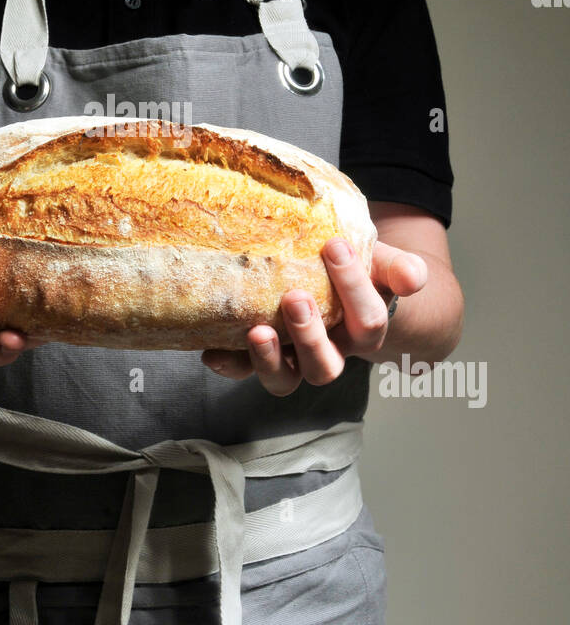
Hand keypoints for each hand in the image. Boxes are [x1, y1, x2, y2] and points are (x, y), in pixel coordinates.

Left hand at [200, 236, 427, 395]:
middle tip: (295, 297)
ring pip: (286, 380)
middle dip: (310, 335)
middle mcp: (331, 353)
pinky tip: (210, 351)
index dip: (354, 286)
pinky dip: (229, 365)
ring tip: (257, 332)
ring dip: (268, 361)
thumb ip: (399, 269)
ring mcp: (294, 359)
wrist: (339, 283)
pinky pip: (244, 371)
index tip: (334, 245)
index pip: (369, 319)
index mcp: (365, 330)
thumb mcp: (384, 263)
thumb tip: (414, 278)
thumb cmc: (363, 270)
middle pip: (325, 365)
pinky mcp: (261, 357)